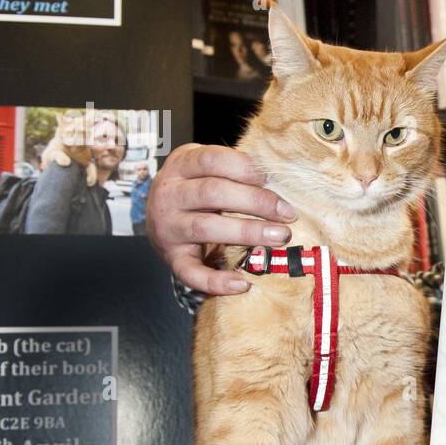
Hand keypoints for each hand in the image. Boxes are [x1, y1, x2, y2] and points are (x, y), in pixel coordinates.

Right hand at [145, 144, 298, 295]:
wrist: (158, 216)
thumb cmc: (196, 187)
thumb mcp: (206, 169)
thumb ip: (234, 170)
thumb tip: (281, 179)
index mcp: (180, 166)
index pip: (210, 160)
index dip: (243, 167)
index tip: (270, 177)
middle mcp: (169, 195)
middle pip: (212, 192)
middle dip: (255, 202)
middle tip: (287, 213)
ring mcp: (168, 228)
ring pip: (206, 227)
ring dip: (247, 232)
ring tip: (279, 236)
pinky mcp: (172, 258)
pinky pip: (191, 273)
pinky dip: (216, 281)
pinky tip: (242, 283)